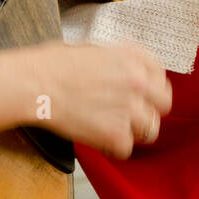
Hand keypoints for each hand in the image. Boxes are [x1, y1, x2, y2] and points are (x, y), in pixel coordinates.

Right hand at [24, 42, 171, 159]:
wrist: (35, 84)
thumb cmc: (52, 65)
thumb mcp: (93, 49)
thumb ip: (117, 62)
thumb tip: (123, 74)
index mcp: (133, 57)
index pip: (160, 75)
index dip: (150, 86)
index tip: (141, 93)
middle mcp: (138, 82)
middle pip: (163, 104)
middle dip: (149, 109)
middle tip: (132, 114)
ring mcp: (130, 110)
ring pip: (150, 129)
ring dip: (133, 130)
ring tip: (112, 127)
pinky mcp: (116, 135)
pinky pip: (126, 149)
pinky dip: (112, 147)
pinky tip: (97, 137)